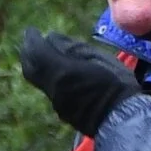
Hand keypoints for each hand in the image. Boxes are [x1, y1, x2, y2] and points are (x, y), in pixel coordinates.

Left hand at [19, 29, 139, 137]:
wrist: (122, 120)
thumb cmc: (115, 83)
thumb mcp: (98, 57)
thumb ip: (72, 47)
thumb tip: (51, 38)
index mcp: (61, 71)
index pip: (36, 51)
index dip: (32, 39)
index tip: (32, 31)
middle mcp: (53, 88)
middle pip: (30, 69)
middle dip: (28, 53)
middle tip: (32, 43)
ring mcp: (57, 102)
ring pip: (39, 81)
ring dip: (38, 66)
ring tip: (46, 56)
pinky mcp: (63, 112)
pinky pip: (50, 91)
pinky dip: (49, 78)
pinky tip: (60, 74)